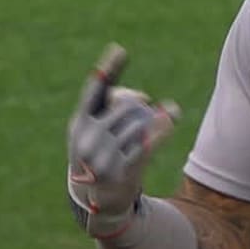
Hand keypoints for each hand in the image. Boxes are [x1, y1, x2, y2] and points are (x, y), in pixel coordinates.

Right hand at [66, 43, 179, 237]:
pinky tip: (171, 120)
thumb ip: (121, 109)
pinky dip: (161, 130)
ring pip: (139, 123)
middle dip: (140, 104)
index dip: (108, 69)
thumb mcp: (100, 130)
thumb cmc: (100, 153)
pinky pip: (147, 143)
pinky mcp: (119, 171)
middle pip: (126, 105)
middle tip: (148, 107)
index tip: (120, 49)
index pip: (95, 90)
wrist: (96, 199)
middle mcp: (87, 137)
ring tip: (154, 125)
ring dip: (153, 121)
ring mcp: (102, 156)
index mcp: (79, 122)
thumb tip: (156, 107)